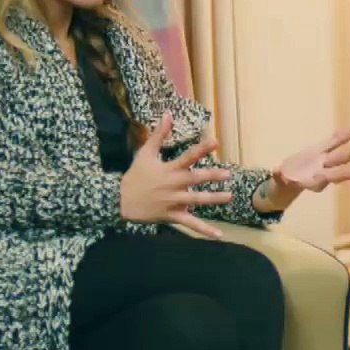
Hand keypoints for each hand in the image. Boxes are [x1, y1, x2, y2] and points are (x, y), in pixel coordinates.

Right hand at [120, 114, 233, 238]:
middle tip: (228, 173)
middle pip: (196, 179)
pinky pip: (191, 224)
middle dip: (212, 175)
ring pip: (197, 200)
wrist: (120, 201)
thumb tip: (168, 114)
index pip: (187, 156)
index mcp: (169, 169)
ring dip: (214, 199)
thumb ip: (158, 134)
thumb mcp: (145, 153)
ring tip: (229, 196)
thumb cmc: (135, 176)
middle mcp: (173, 185)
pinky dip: (205, 230)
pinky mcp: (173, 215)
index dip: (201, 148)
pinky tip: (219, 235)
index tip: (215, 141)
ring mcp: (174, 201)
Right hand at [262, 128, 349, 211]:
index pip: (319, 182)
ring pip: (338, 158)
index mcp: (311, 182)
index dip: (322, 180)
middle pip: (335, 173)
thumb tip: (276, 172)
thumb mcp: (281, 180)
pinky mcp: (322, 151)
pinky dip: (340, 138)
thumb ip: (279, 176)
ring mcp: (323, 162)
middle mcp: (320, 172)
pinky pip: (332, 144)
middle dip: (345, 173)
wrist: (290, 177)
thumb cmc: (286, 180)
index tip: (326, 178)